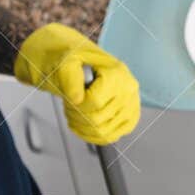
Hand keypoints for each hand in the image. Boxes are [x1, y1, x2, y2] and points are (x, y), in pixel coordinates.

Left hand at [13, 23, 139, 144]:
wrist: (73, 60)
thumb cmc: (69, 59)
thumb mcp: (63, 61)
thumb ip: (70, 77)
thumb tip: (78, 99)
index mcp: (117, 71)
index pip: (95, 102)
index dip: (76, 106)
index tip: (69, 98)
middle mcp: (129, 87)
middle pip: (99, 119)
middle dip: (77, 116)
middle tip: (69, 105)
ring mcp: (131, 103)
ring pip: (105, 132)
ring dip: (83, 127)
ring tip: (76, 114)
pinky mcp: (128, 116)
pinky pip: (113, 136)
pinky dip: (94, 136)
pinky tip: (83, 126)